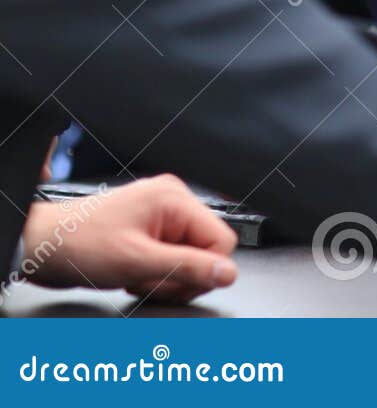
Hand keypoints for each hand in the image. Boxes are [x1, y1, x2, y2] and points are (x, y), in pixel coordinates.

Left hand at [19, 175, 237, 302]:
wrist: (41, 245)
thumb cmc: (78, 245)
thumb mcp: (137, 262)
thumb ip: (186, 267)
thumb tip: (227, 272)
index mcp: (175, 199)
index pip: (222, 241)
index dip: (202, 270)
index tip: (174, 283)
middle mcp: (173, 199)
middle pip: (207, 249)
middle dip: (180, 274)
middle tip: (148, 282)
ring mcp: (162, 211)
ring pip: (190, 255)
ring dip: (166, 275)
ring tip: (136, 275)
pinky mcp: (152, 225)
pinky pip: (174, 253)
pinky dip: (157, 270)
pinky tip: (136, 272)